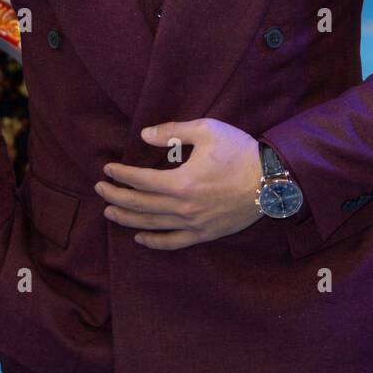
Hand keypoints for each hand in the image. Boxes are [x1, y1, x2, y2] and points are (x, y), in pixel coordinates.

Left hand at [94, 117, 263, 249]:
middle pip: (140, 204)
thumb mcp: (207, 130)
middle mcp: (183, 207)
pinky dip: (154, 241)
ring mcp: (194, 223)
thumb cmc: (240, 151)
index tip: (107, 169)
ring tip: (110, 211)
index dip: (120, 175)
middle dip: (116, 196)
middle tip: (100, 190)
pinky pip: (174, 242)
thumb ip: (172, 132)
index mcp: (181, 182)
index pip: (139, 180)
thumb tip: (144, 135)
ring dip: (127, 218)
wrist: (272, 180)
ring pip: (152, 224)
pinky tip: (140, 237)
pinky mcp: (205, 234)